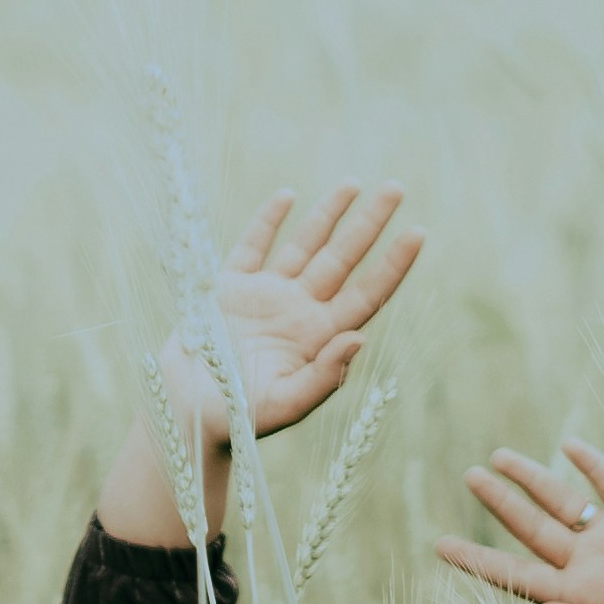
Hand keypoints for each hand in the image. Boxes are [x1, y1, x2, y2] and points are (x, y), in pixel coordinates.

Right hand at [96, 186, 420, 546]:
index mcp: (318, 337)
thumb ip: (324, 377)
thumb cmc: (238, 420)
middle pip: (343, 258)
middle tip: (396, 187)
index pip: (366, 293)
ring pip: (305, 245)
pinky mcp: (229, 288)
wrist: (185, 415)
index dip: (393, 264)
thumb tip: (360, 337)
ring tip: (354, 183)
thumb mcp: (286, 406)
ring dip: (328, 214)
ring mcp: (266, 296)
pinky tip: (288, 195)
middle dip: (369, 223)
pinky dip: (268, 220)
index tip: (418, 232)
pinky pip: (252, 246)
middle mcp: (299, 310)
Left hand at [440, 441, 603, 603]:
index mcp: (579, 600)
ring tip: (497, 457)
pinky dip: (591, 465)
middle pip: (532, 532)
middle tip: (468, 477)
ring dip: (533, 479)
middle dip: (500, 505)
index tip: (440, 546)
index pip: (516, 578)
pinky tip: (569, 445)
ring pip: (564, 502)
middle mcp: (589, 568)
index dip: (478, 562)